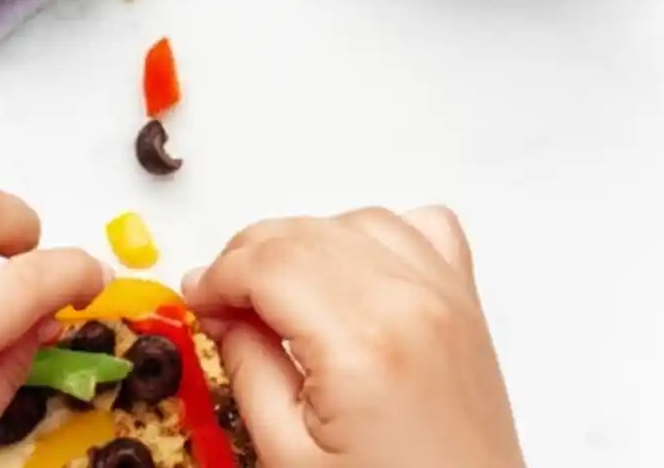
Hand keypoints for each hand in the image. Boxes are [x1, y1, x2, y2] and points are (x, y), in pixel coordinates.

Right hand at [183, 207, 523, 467]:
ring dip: (304, 242)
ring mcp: (446, 297)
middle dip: (247, 258)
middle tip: (222, 303)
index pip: (269, 264)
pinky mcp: (465, 304)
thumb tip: (222, 311)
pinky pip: (421, 227)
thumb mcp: (288, 454)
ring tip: (277, 291)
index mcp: (363, 344)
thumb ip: (249, 369)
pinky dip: (376, 235)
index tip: (198, 300)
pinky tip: (349, 271)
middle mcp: (411, 303)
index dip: (219, 276)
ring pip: (353, 220)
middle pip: (305, 233)